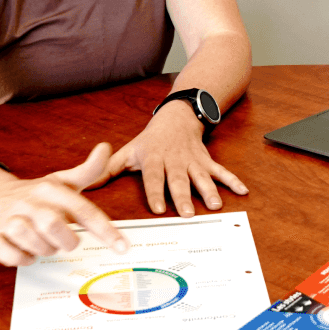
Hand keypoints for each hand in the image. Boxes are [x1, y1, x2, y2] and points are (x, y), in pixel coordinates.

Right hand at [0, 142, 128, 266]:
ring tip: (44, 243)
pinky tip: (25, 251)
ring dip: (43, 250)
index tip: (122, 247)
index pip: (83, 210)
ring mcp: (9, 219)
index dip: (105, 230)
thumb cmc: (34, 194)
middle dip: (66, 241)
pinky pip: (9, 255)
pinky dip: (21, 258)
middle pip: (54, 226)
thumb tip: (105, 147)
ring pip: (32, 242)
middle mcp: (30, 202)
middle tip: (66, 242)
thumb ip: (88, 170)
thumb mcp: (62, 181)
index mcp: (50, 189)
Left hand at [97, 101, 247, 216]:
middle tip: (188, 213)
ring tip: (215, 204)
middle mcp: (174, 159)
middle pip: (179, 179)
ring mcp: (192, 160)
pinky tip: (242, 190)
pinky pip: (220, 170)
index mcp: (154, 157)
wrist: (177, 115)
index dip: (156, 191)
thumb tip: (86, 187)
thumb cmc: (150, 139)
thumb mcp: (128, 150)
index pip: (154, 176)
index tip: (159, 207)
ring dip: (209, 190)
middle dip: (184, 196)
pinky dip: (232, 180)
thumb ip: (107, 170)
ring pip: (201, 176)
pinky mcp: (206, 160)